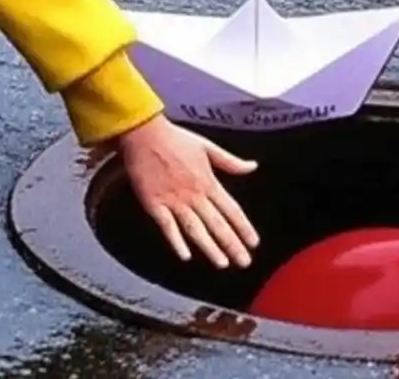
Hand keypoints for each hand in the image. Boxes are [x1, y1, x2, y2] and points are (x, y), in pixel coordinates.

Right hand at [117, 114, 259, 267]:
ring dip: (210, 247)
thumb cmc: (175, 139)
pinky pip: (167, 227)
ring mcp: (174, 201)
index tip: (254, 243)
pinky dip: (176, 241)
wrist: (144, 134)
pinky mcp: (154, 204)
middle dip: (232, 244)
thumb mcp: (208, 147)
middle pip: (217, 224)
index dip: (244, 227)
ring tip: (222, 264)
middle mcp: (194, 195)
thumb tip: (254, 166)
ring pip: (196, 229)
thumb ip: (231, 162)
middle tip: (245, 262)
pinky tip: (185, 256)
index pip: (231, 209)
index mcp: (208, 182)